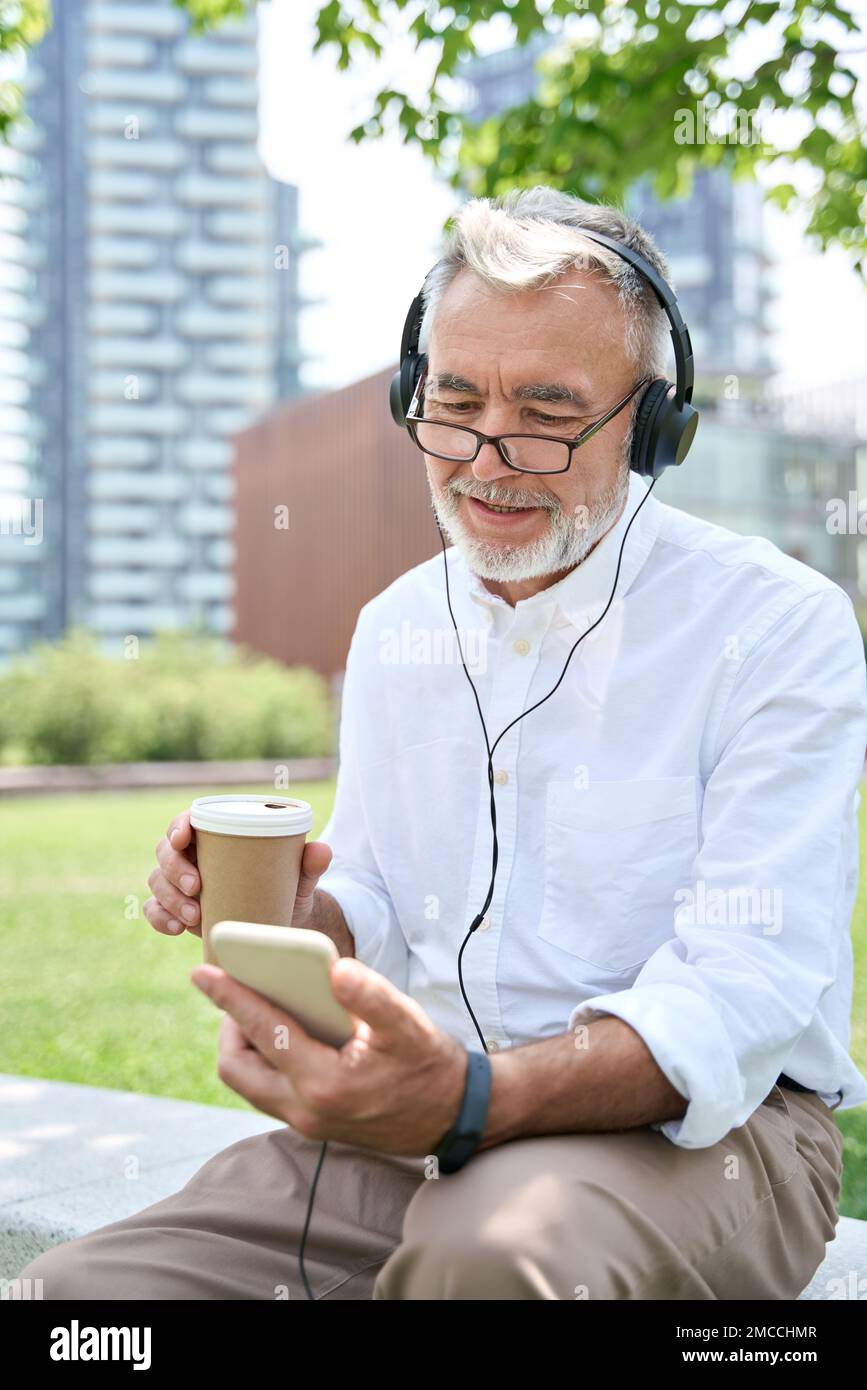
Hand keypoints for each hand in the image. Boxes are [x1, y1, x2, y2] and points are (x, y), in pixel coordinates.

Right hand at [144, 808, 334, 940]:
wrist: (281, 920)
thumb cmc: (285, 886)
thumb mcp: (299, 875)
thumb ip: (310, 863)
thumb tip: (322, 850)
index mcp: (214, 835)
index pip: (186, 821)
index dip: (178, 826)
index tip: (184, 838)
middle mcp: (192, 855)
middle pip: (165, 852)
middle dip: (174, 868)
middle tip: (196, 887)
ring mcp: (180, 884)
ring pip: (157, 881)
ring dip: (169, 897)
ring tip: (194, 916)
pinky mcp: (177, 910)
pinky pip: (154, 911)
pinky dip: (159, 919)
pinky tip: (175, 929)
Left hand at [190, 956, 467, 1155]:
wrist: (452, 1117)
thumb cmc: (429, 1064)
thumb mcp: (407, 1025)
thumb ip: (371, 995)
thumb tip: (335, 968)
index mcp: (324, 1083)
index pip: (262, 1032)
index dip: (229, 998)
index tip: (201, 971)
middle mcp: (305, 1110)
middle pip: (237, 1068)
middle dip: (228, 1026)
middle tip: (240, 990)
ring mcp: (306, 1123)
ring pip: (248, 1084)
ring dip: (243, 1046)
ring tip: (261, 1007)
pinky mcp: (312, 1125)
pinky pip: (268, 1091)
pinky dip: (263, 1060)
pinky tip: (285, 1031)